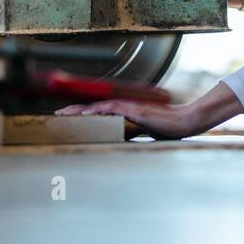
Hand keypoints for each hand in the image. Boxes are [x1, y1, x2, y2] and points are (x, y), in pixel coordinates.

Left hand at [54, 81, 243, 139]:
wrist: (185, 122)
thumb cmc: (169, 127)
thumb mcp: (146, 131)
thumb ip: (132, 132)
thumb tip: (122, 137)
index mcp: (126, 113)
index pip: (100, 112)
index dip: (83, 113)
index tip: (69, 118)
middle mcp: (125, 107)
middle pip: (94, 107)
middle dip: (74, 111)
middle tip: (58, 115)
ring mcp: (128, 107)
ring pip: (98, 106)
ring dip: (79, 110)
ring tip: (63, 114)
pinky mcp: (133, 110)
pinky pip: (110, 108)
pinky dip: (95, 110)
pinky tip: (83, 114)